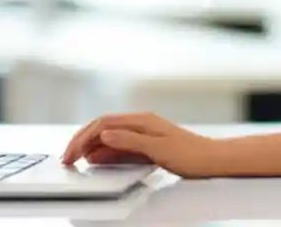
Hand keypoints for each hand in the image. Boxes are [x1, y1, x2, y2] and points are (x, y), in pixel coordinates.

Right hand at [59, 112, 222, 178]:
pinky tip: (97, 159)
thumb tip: (104, 134)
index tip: (71, 153)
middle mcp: (140, 123)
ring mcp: (143, 133)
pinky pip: (118, 145)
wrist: (213, 160)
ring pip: (108, 136)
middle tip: (67, 157)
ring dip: (90, 146)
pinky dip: (103, 152)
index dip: (83, 138)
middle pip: (101, 127)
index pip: (102, 124)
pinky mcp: (146, 144)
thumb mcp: (158, 149)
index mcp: (141, 120)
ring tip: (76, 159)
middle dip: (81, 141)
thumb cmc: (191, 154)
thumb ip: (129, 141)